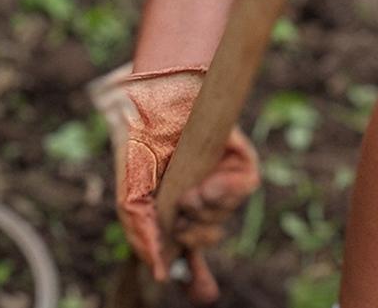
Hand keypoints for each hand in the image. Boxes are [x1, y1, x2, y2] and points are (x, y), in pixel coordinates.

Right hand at [90, 64, 260, 302]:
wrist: (151, 91)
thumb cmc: (137, 135)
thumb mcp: (131, 190)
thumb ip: (141, 230)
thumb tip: (158, 271)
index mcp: (174, 203)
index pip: (191, 245)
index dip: (197, 273)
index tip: (202, 291)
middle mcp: (199, 192)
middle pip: (209, 234)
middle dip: (195, 235)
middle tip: (180, 216)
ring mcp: (220, 173)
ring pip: (226, 213)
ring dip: (207, 211)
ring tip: (188, 193)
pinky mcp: (239, 154)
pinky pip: (246, 184)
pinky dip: (227, 191)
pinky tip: (206, 185)